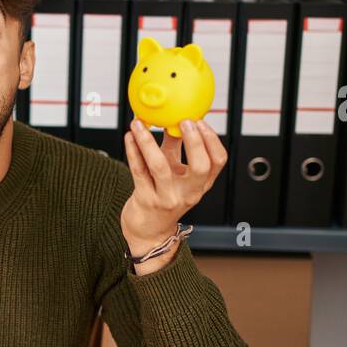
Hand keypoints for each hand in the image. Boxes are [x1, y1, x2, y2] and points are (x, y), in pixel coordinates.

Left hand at [121, 117, 226, 272]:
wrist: (148, 231)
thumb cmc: (163, 195)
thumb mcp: (175, 171)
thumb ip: (175, 145)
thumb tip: (172, 116)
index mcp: (201, 184)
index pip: (218, 161)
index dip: (211, 139)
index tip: (200, 121)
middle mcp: (188, 193)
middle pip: (200, 167)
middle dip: (194, 141)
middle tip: (184, 121)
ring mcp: (167, 198)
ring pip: (160, 167)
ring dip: (148, 141)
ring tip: (139, 124)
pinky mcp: (146, 200)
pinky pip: (138, 171)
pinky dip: (133, 151)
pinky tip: (129, 137)